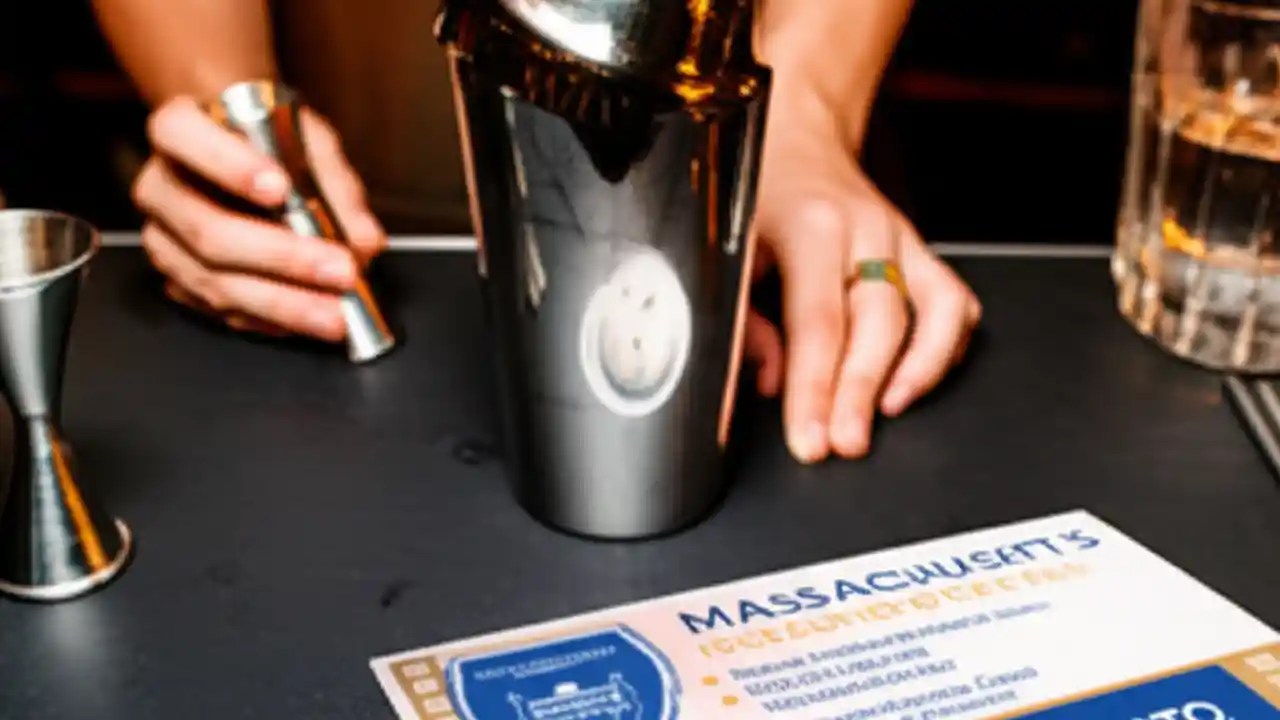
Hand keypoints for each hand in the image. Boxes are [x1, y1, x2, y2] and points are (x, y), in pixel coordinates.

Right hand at [133, 96, 386, 338]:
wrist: (245, 158)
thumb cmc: (275, 143)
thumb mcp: (311, 143)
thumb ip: (335, 185)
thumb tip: (363, 241)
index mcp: (178, 129)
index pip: (183, 136)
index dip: (230, 166)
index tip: (281, 189)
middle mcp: (159, 185)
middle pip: (209, 230)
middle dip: (282, 258)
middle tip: (341, 272)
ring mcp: (162, 236)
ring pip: (214, 280)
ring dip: (282, 303)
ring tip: (335, 315)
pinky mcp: (176, 277)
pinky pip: (217, 307)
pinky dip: (268, 319)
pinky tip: (306, 320)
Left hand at [744, 126, 980, 463]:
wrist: (797, 139)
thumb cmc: (757, 193)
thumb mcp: (729, 246)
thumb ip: (744, 319)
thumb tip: (769, 384)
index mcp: (809, 226)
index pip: (817, 323)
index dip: (813, 389)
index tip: (810, 439)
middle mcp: (865, 230)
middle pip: (877, 323)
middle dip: (860, 392)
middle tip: (845, 445)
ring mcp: (902, 239)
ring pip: (932, 311)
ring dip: (917, 373)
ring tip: (889, 415)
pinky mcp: (922, 251)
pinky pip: (953, 303)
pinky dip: (945, 347)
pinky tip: (916, 381)